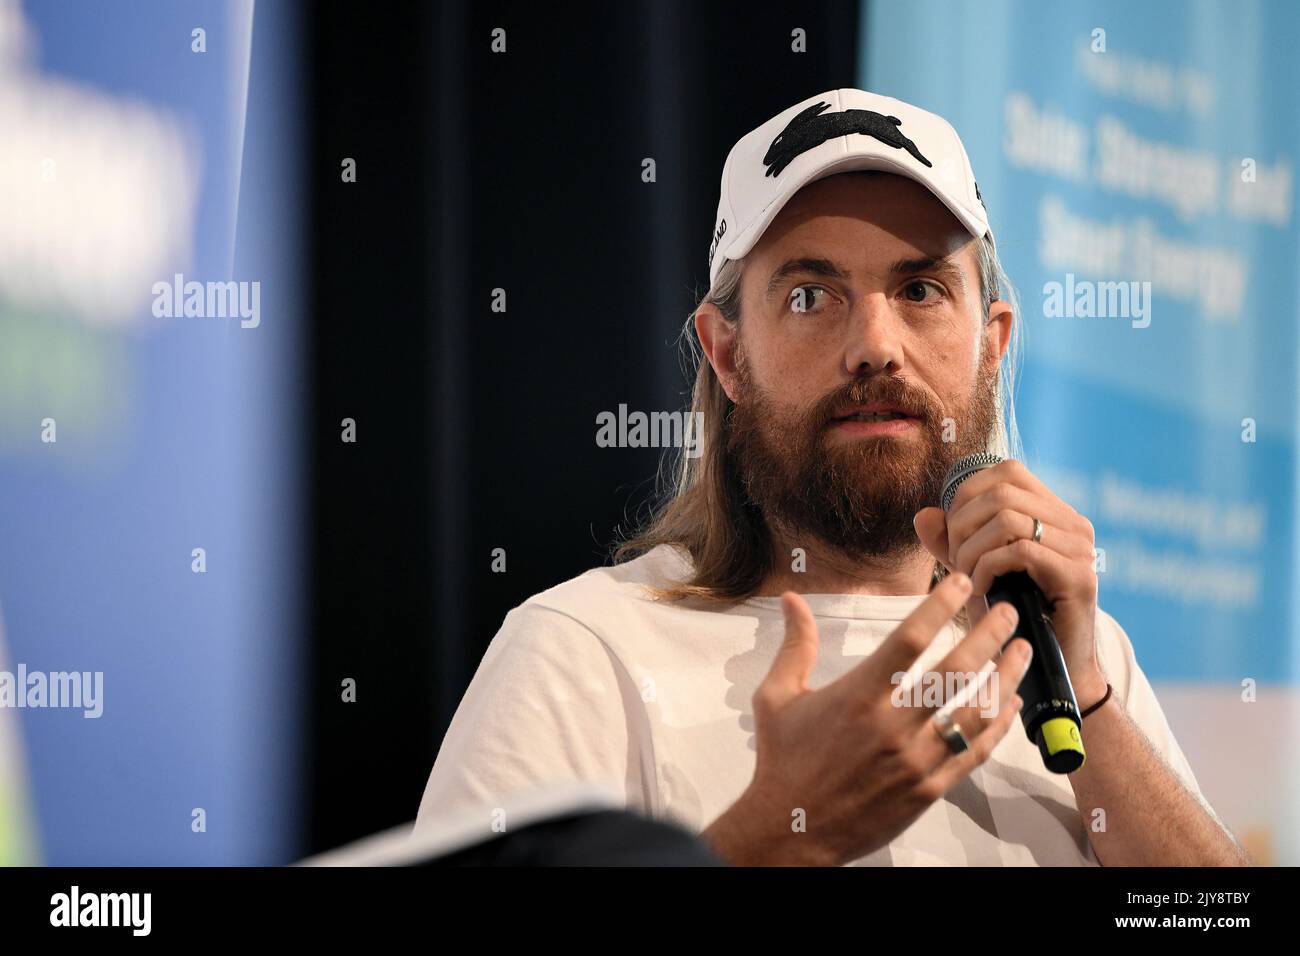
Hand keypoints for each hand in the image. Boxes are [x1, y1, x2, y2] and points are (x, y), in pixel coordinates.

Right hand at [701, 573, 1032, 865]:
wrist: (792, 829)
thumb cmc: (783, 760)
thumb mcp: (777, 696)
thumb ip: (795, 645)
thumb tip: (791, 600)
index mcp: (857, 696)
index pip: (909, 639)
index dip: (939, 606)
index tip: (959, 583)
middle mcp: (891, 725)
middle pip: (955, 671)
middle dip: (989, 635)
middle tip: (1008, 611)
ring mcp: (915, 759)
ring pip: (976, 712)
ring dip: (1005, 677)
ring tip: (1022, 652)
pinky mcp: (929, 789)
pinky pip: (975, 752)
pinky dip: (998, 725)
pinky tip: (1009, 704)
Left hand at [913, 459, 1106, 703]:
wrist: (1050, 671)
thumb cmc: (1012, 619)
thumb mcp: (975, 572)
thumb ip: (950, 543)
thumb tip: (924, 515)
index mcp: (1055, 513)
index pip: (1005, 471)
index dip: (966, 496)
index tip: (952, 534)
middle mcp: (1074, 524)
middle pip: (1001, 491)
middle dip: (963, 524)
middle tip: (954, 562)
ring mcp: (1080, 548)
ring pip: (1008, 519)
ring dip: (972, 549)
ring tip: (965, 578)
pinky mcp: (1078, 576)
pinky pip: (1019, 551)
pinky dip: (987, 567)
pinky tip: (980, 589)